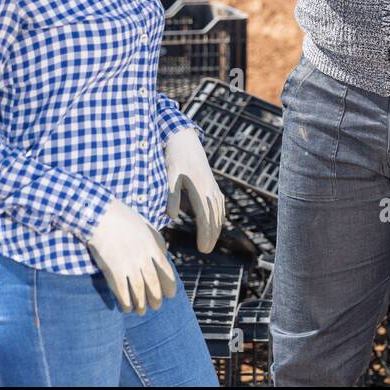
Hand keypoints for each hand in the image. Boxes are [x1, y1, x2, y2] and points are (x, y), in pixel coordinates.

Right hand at [85, 197, 177, 313]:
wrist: (100, 215)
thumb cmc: (121, 217)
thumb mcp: (145, 225)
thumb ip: (155, 240)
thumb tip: (163, 253)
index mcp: (152, 246)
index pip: (165, 270)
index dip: (169, 284)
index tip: (171, 294)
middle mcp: (143, 257)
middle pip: (153, 283)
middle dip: (156, 297)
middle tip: (157, 306)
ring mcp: (129, 264)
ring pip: (139, 290)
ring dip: (141, 303)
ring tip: (142, 311)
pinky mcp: (114, 269)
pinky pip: (122, 291)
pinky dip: (126, 301)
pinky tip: (127, 308)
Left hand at [165, 127, 224, 252]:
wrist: (184, 138)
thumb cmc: (174, 157)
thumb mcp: (170, 175)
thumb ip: (172, 196)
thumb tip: (171, 216)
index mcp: (200, 189)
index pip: (205, 218)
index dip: (205, 235)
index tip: (202, 249)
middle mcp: (210, 189)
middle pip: (214, 217)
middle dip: (211, 236)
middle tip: (206, 251)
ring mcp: (212, 185)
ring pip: (218, 211)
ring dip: (216, 227)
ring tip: (210, 242)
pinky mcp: (212, 182)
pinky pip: (219, 203)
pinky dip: (219, 215)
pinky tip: (217, 221)